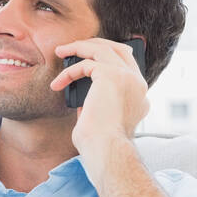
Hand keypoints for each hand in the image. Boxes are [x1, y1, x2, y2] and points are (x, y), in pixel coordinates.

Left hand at [49, 37, 149, 165]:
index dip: (107, 58)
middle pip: (118, 49)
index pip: (128, 66)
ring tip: (60, 51)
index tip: (88, 59)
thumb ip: (97, 104)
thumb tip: (81, 96)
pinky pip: (86, 63)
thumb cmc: (101, 145)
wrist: (106, 151)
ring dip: (79, 47)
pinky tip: (57, 84)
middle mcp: (138, 83)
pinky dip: (69, 72)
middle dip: (94, 45)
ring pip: (103, 49)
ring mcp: (127, 77)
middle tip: (72, 48)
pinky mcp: (112, 75)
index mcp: (139, 95)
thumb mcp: (101, 121)